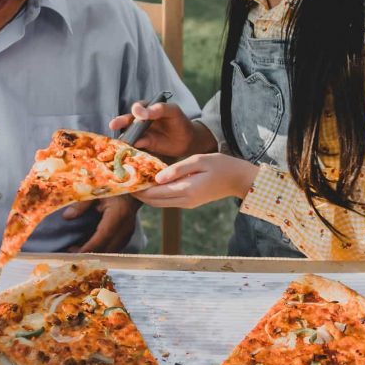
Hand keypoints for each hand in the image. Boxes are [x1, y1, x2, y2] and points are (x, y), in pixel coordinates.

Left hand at [63, 194, 138, 252]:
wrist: (131, 190)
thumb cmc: (111, 188)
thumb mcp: (95, 191)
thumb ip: (81, 203)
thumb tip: (66, 216)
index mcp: (118, 213)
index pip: (104, 235)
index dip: (90, 246)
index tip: (75, 254)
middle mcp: (125, 226)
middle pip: (108, 247)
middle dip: (89, 254)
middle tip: (71, 253)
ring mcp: (128, 233)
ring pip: (111, 251)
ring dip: (95, 255)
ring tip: (77, 252)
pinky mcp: (127, 236)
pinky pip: (114, 248)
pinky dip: (101, 251)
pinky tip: (88, 250)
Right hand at [108, 100, 215, 157]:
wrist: (188, 139)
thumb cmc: (179, 121)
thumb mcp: (172, 111)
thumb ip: (157, 110)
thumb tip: (138, 113)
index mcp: (148, 108)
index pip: (138, 107)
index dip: (135, 110)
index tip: (136, 113)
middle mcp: (141, 119)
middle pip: (128, 120)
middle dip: (120, 122)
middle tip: (113, 125)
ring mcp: (142, 132)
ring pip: (129, 132)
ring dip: (124, 136)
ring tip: (119, 140)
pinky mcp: (144, 143)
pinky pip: (135, 144)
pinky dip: (131, 146)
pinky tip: (127, 148)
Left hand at [135, 153, 258, 208]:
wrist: (238, 179)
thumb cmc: (221, 165)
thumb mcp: (199, 161)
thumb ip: (177, 169)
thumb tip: (156, 178)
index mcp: (186, 190)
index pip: (155, 193)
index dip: (138, 189)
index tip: (125, 180)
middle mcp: (185, 201)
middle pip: (154, 202)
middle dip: (138, 194)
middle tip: (125, 182)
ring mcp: (187, 204)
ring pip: (159, 203)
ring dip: (146, 195)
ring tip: (135, 182)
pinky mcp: (190, 202)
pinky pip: (168, 201)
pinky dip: (157, 195)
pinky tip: (151, 184)